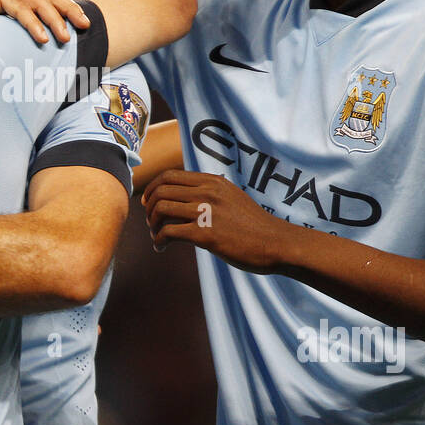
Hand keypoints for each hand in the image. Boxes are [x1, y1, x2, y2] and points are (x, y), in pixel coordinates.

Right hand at [0, 0, 90, 43]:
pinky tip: (43, 39)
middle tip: (85, 26)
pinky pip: (19, 9)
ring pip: (38, 2)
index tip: (84, 24)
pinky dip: (33, 24)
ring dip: (55, 20)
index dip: (69, 7)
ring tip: (65, 38)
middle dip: (70, 10)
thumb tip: (39, 57)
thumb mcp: (1, 34)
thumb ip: (17, 38)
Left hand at [141, 170, 285, 272]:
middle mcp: (207, 192)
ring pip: (160, 209)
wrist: (276, 243)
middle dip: (149, 208)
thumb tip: (185, 200)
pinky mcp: (205, 234)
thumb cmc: (254, 225)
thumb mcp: (232, 198)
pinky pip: (168, 232)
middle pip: (160, 191)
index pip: (169, 175)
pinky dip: (159, 240)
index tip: (149, 202)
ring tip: (157, 237)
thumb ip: (210, 194)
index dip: (152, 188)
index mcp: (213, 181)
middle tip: (150, 222)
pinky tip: (161, 248)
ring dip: (152, 225)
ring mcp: (206, 212)